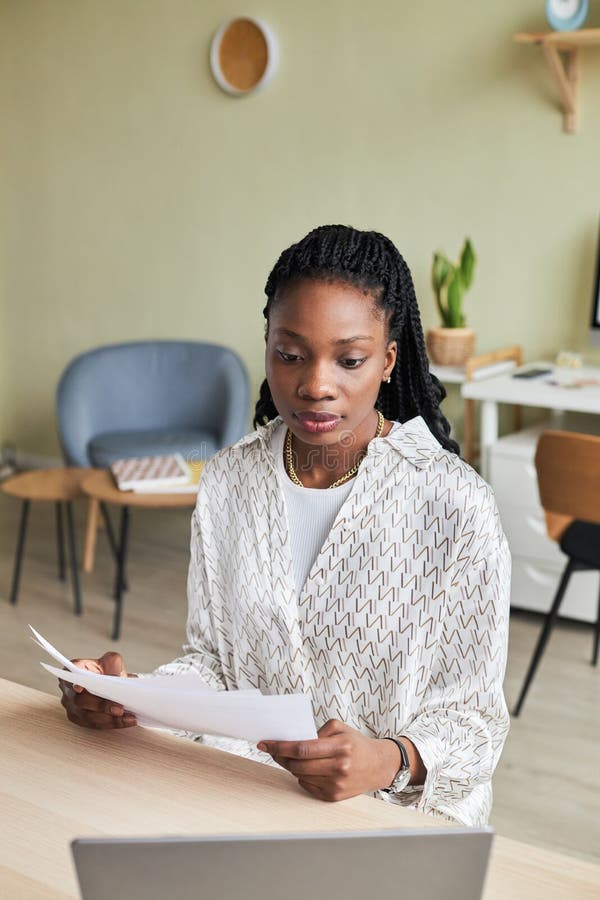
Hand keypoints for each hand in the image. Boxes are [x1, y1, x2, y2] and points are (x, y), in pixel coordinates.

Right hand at [59, 652, 136, 729]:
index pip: (68, 675)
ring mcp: (73, 707)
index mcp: (73, 670)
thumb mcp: (112, 660)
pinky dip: (112, 723)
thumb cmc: (107, 669)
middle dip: (101, 706)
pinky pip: (95, 724)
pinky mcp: (81, 720)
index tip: (80, 688)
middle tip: (119, 708)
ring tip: (128, 717)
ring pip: (88, 716)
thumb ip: (114, 665)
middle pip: (80, 701)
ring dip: (109, 719)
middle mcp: (69, 690)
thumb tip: (117, 678)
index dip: (72, 682)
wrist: (110, 682)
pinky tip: (126, 721)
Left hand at [257, 719, 405, 801]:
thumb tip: (292, 740)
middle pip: (297, 764)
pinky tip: (307, 768)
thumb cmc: (355, 743)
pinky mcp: (333, 796)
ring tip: (289, 756)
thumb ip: (317, 732)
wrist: (378, 765)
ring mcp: (336, 784)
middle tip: (272, 749)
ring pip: (299, 775)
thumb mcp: (339, 728)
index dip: (280, 746)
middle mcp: (339, 767)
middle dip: (280, 756)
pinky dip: (302, 776)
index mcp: (340, 747)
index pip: (302, 748)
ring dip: (290, 766)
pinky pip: (307, 785)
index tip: (265, 743)